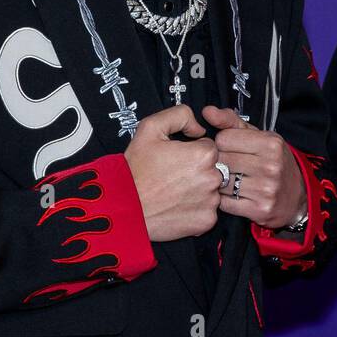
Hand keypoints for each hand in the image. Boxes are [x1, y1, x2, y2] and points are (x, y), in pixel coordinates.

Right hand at [123, 104, 220, 241]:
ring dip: (198, 189)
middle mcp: (213, 177)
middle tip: (172, 176)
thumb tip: (199, 128)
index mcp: (204, 154)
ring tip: (173, 192)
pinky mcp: (206, 221)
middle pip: (213, 168)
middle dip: (196, 170)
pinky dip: (196, 209)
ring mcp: (211, 202)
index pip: (208, 147)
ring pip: (211, 190)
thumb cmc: (136, 169)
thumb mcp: (150, 128)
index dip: (191, 151)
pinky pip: (207, 210)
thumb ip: (180, 115)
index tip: (175, 159)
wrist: (123, 207)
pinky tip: (176, 206)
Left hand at [202, 105, 304, 229]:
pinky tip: (234, 195)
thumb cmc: (273, 162)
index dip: (223, 143)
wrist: (298, 197)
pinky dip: (224, 200)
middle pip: (221, 160)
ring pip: (221, 182)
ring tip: (231, 179)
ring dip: (221, 181)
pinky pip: (225, 203)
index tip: (231, 149)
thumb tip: (206, 111)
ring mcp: (265, 189)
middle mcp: (270, 166)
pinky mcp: (259, 210)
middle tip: (230, 165)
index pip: (224, 138)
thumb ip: (231, 122)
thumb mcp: (260, 136)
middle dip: (221, 162)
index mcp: (270, 143)